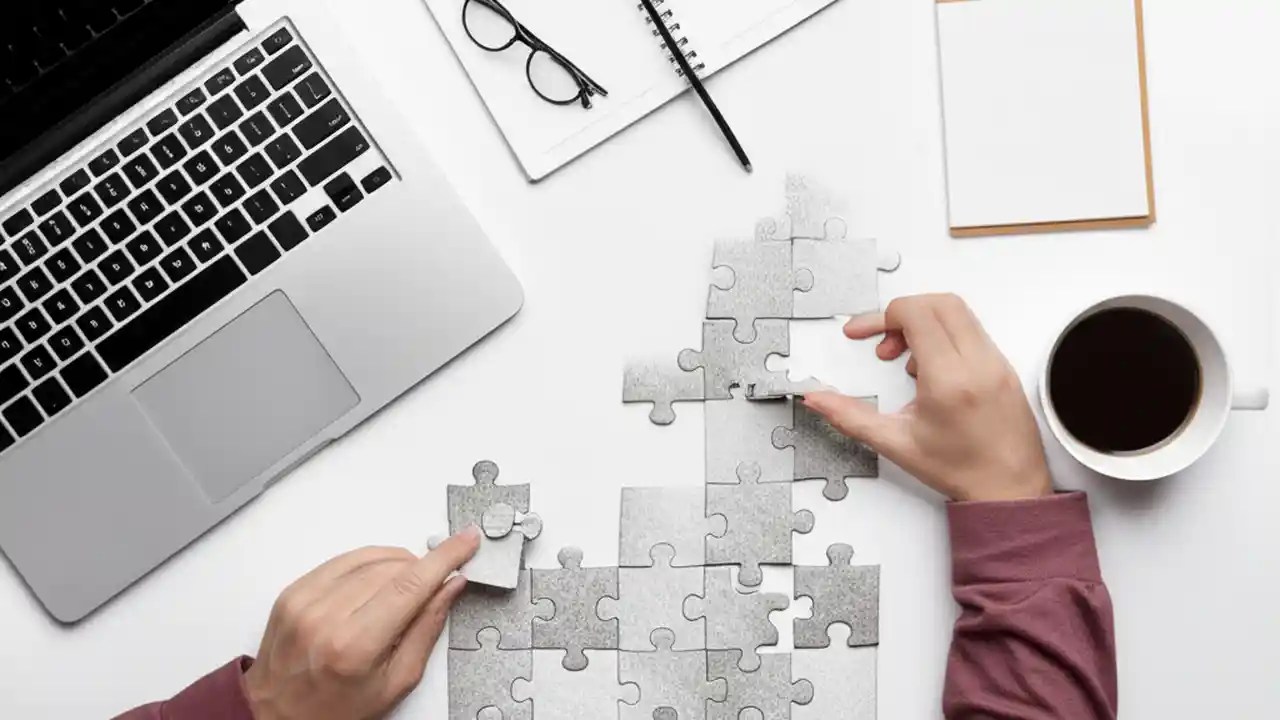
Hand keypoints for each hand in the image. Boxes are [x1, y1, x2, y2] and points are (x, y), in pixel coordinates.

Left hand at [243, 528, 479, 719]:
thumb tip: (450, 587)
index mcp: (354, 647)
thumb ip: (427, 629)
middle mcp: (325, 617)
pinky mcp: (294, 590)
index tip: (466, 541)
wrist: (277, 711)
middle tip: (434, 585)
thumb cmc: (335, 708)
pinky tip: (374, 586)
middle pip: (393, 568)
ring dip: (396, 566)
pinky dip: (368, 565)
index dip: (444, 559)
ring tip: (399, 594)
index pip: (411, 586)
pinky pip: (344, 559)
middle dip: (422, 570)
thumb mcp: (396, 682)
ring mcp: (305, 600)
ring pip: (370, 558)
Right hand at [803, 294, 1051, 501]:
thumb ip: (850, 416)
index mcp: (949, 380)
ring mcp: (996, 362)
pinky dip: (945, 336)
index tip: (861, 333)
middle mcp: (978, 363)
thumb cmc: (960, 470)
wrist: (1009, 490)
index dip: (881, 316)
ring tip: (906, 363)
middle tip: (883, 344)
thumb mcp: (895, 443)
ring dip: (924, 324)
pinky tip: (930, 371)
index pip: (916, 314)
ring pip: (958, 313)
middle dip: (902, 314)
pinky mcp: (1004, 366)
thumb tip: (816, 398)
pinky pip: (972, 331)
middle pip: (938, 303)